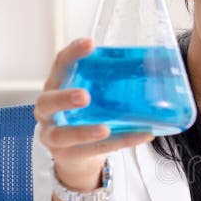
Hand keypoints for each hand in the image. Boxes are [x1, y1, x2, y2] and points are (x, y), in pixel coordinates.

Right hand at [34, 38, 154, 190]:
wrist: (75, 154)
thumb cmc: (84, 116)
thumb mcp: (91, 96)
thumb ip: (107, 83)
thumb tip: (152, 66)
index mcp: (55, 88)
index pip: (59, 66)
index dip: (72, 55)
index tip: (90, 44)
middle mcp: (47, 112)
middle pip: (47, 102)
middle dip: (65, 98)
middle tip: (85, 96)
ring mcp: (53, 136)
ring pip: (63, 135)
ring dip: (84, 132)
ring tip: (104, 129)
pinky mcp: (67, 156)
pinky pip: (92, 151)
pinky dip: (117, 143)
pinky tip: (139, 135)